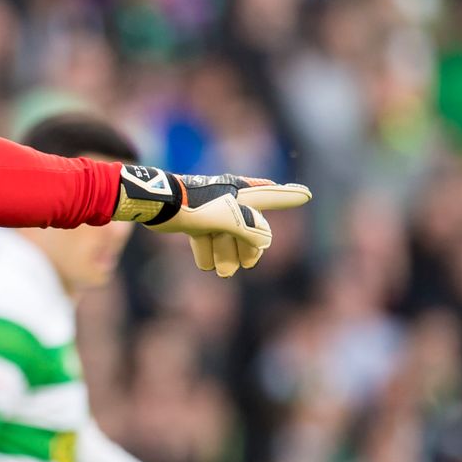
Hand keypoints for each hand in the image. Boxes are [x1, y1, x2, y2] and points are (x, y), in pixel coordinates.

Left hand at [113, 166, 310, 277]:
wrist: (155, 205)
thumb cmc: (194, 207)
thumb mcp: (229, 218)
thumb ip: (252, 230)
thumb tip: (264, 241)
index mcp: (241, 194)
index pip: (271, 195)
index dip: (289, 196)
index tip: (305, 194)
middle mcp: (230, 202)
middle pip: (250, 231)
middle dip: (247, 249)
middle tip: (246, 263)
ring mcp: (212, 213)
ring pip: (228, 241)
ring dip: (224, 256)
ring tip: (219, 267)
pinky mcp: (195, 223)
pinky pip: (208, 245)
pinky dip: (206, 254)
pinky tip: (204, 261)